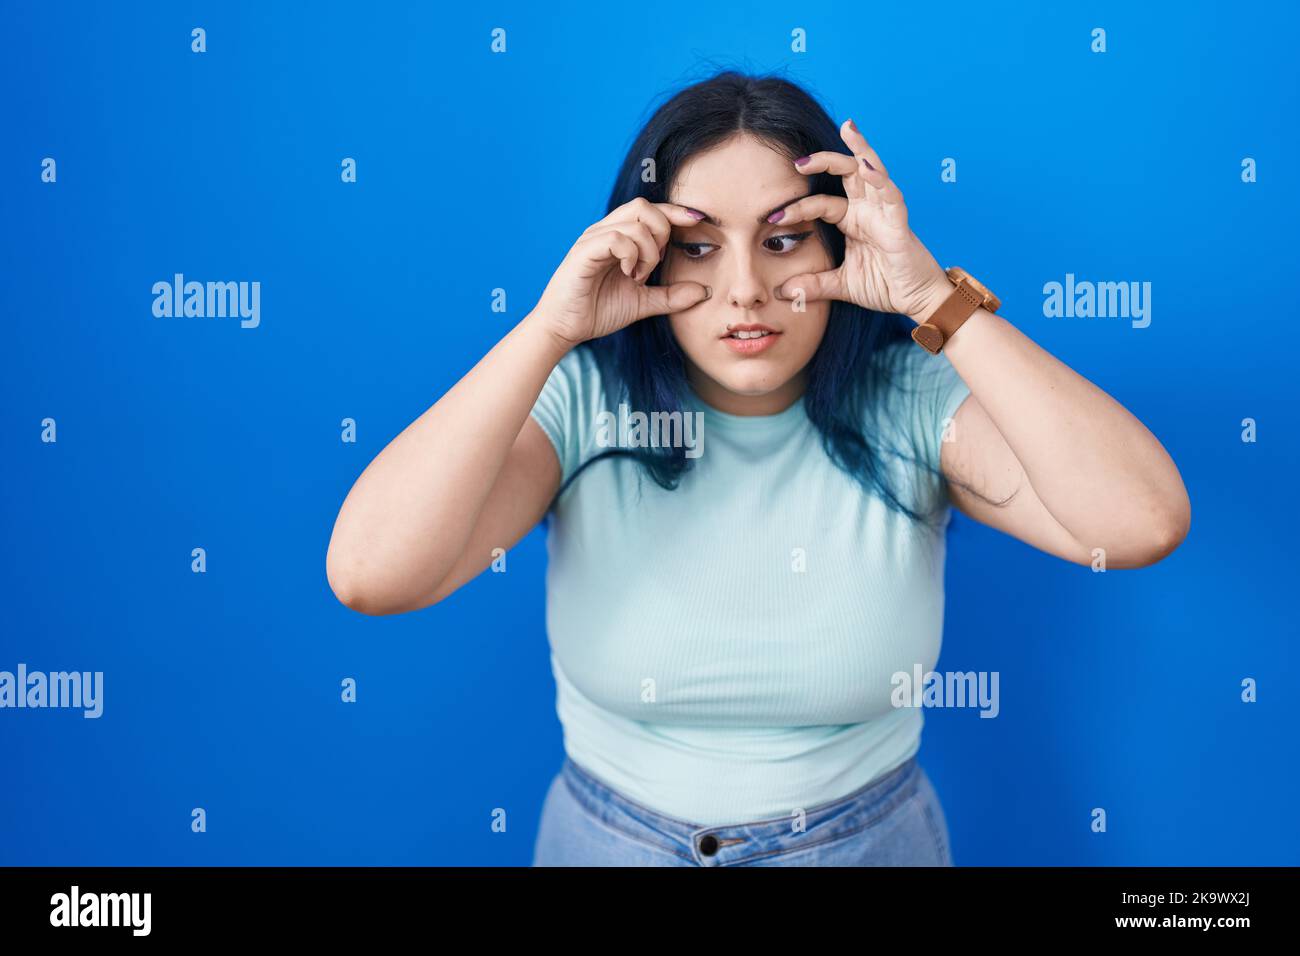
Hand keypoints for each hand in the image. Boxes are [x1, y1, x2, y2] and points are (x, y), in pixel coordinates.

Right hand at [534, 198, 711, 348]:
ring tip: (640, 276)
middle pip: (645, 206)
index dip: (675, 212)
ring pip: (635, 222)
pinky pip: (617, 238)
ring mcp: (594, 238)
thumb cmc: (597, 311)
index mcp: (619, 237)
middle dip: (663, 232)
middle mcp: (606, 231)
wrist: (565, 328)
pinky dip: (631, 254)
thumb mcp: (643, 303)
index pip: (651, 210)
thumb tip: (704, 290)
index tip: (697, 222)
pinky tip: (629, 274)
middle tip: (657, 263)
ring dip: (648, 250)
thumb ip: (671, 296)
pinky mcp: (584, 251)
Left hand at [772, 118, 951, 323]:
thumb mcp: (840, 285)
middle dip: (823, 162)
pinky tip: (867, 166)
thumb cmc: (884, 286)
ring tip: (847, 128)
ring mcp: (884, 212)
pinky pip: (891, 194)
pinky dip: (880, 179)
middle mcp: (867, 210)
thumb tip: (781, 292)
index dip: (798, 208)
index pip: (820, 204)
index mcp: (852, 221)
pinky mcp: (900, 222)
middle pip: (845, 173)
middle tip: (798, 161)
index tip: (772, 217)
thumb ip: (812, 285)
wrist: (915, 301)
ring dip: (859, 150)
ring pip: (872, 171)